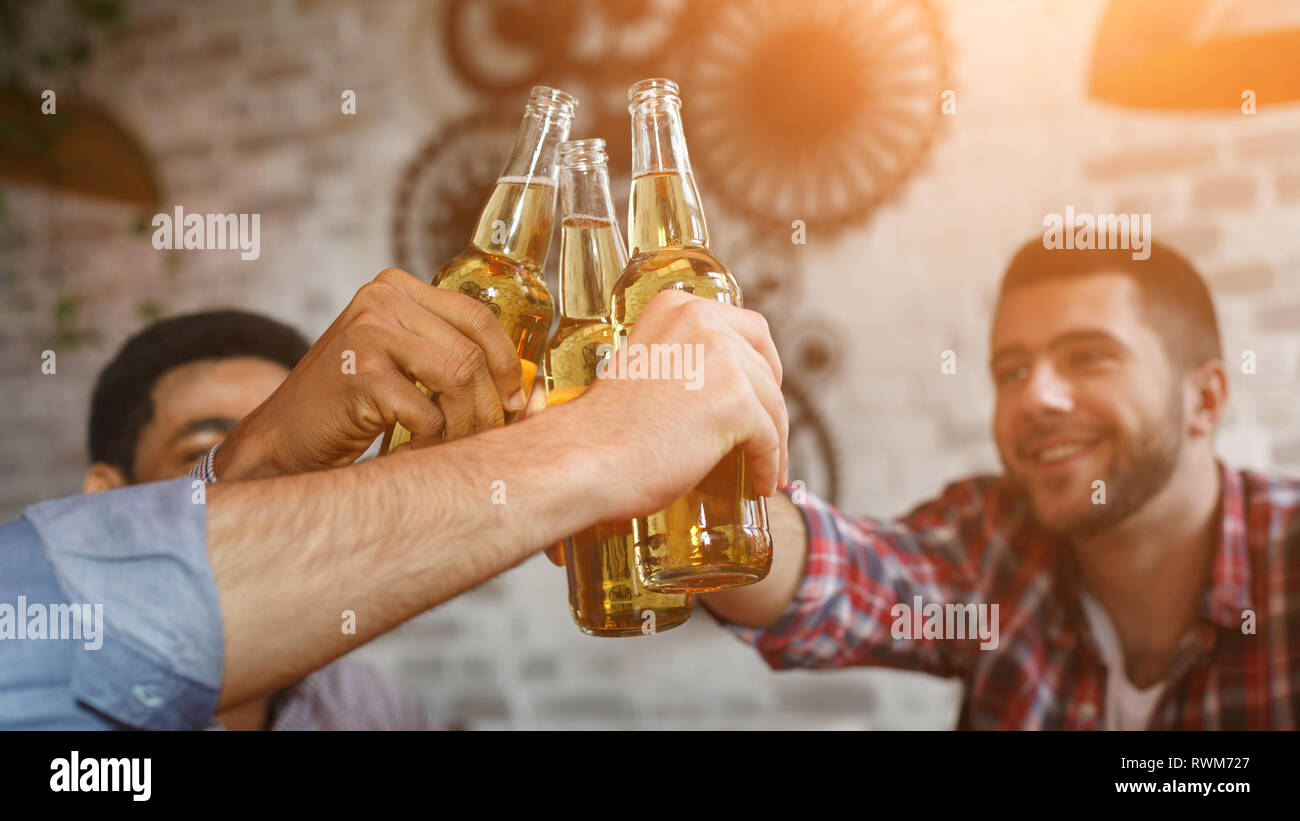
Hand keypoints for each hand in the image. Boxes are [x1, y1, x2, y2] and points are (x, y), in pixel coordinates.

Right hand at [216, 268, 525, 479]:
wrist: (284, 439)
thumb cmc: (351, 405)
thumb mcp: (402, 364)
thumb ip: (450, 357)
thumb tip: (530, 390)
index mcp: (396, 287)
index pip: (477, 315)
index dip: (506, 361)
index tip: (515, 399)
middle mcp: (382, 298)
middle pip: (471, 352)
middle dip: (490, 403)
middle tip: (490, 436)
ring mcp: (369, 332)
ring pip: (458, 380)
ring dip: (465, 425)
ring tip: (453, 448)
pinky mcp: (361, 373)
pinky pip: (428, 413)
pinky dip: (430, 442)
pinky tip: (414, 452)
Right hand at [542, 288, 787, 524]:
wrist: (583, 458)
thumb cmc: (602, 430)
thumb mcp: (643, 368)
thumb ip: (677, 362)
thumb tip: (717, 388)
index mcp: (676, 307)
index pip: (746, 327)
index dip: (761, 362)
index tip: (760, 390)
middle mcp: (702, 320)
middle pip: (764, 364)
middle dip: (771, 401)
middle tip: (769, 429)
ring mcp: (722, 358)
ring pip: (772, 403)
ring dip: (775, 439)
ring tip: (766, 470)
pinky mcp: (735, 402)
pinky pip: (769, 437)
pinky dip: (770, 463)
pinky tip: (762, 482)